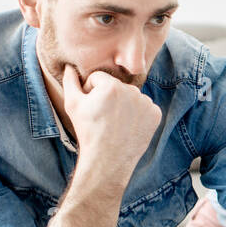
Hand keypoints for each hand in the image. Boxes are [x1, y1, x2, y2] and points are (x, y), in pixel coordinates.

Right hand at [61, 64, 162, 183]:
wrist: (108, 160)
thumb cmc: (88, 132)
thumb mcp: (72, 105)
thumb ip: (70, 81)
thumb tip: (70, 66)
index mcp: (111, 85)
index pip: (98, 78)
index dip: (90, 92)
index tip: (91, 108)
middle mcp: (132, 90)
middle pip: (116, 86)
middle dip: (108, 97)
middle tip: (103, 118)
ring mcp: (147, 103)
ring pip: (131, 96)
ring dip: (123, 105)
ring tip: (115, 123)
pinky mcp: (156, 114)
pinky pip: (144, 107)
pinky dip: (137, 115)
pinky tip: (128, 126)